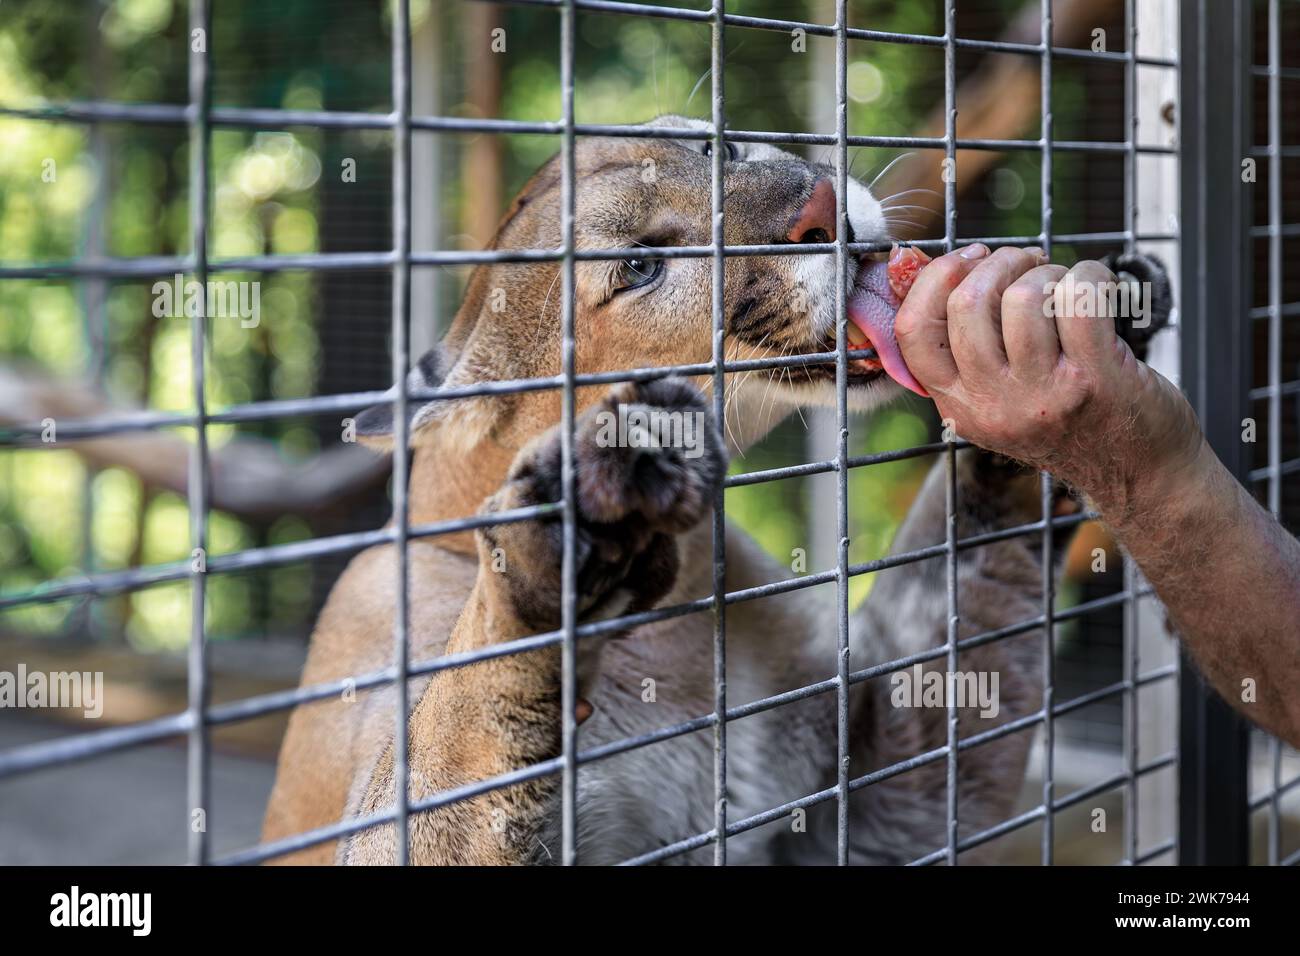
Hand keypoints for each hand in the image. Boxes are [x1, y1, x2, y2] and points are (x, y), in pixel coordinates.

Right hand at [893, 245, 1205, 514]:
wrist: (1140, 473)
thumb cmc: (1071, 420)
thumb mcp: (1000, 401)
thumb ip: (969, 350)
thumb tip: (938, 268)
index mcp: (959, 407)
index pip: (913, 332)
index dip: (934, 280)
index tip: (968, 259)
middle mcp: (994, 405)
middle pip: (966, 304)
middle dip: (1000, 263)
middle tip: (1028, 264)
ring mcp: (1042, 396)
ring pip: (1023, 296)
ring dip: (1049, 272)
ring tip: (1065, 286)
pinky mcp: (1093, 381)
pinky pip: (1079, 298)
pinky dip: (1091, 275)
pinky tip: (1098, 286)